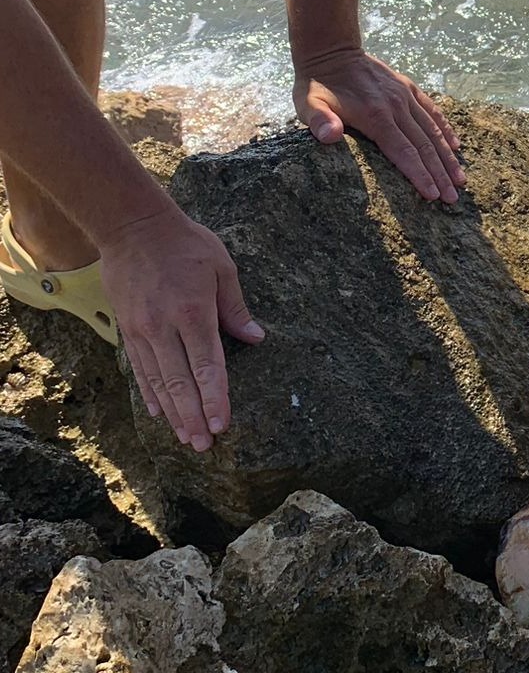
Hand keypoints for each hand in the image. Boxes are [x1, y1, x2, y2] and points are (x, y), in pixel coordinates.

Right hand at [96, 202, 264, 452]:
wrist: (132, 227)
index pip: (208, 366)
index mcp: (193, 312)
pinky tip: (160, 413)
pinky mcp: (128, 329)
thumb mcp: (221, 268)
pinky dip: (151, 393)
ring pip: (159, 381)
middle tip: (205, 445)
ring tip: (187, 438)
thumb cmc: (186, 244)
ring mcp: (142, 330)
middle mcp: (165, 327)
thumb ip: (235, 308)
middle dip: (194, 417)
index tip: (222, 424)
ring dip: (174, 413)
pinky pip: (140, 368)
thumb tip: (255, 338)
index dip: (215, 399)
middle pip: (181, 382)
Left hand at [293, 48, 464, 202]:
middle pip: (424, 146)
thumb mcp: (308, 104)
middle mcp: (396, 106)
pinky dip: (445, 129)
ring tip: (460, 179)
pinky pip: (432, 111)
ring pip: (433, 131)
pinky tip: (456, 145)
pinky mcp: (407, 88)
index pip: (404, 151)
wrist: (330, 50)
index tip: (433, 195)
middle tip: (453, 198)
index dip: (420, 175)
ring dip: (448, 157)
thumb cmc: (316, 84)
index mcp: (375, 116)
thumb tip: (331, 136)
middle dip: (440, 174)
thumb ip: (320, 121)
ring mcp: (404, 96)